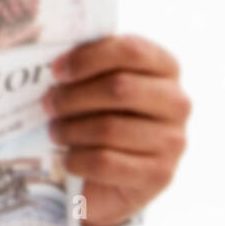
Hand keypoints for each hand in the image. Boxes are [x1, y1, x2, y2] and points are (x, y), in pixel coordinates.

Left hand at [45, 34, 189, 225]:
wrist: (117, 171)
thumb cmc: (102, 111)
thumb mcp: (98, 81)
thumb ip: (85, 65)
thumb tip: (54, 63)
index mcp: (163, 66)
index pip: (131, 50)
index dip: (88, 58)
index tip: (56, 71)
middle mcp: (177, 102)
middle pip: (119, 88)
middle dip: (73, 96)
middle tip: (47, 103)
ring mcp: (173, 140)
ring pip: (108, 128)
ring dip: (69, 130)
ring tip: (54, 131)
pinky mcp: (159, 175)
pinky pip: (105, 162)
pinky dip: (77, 159)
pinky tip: (68, 157)